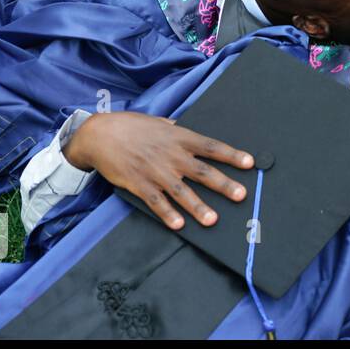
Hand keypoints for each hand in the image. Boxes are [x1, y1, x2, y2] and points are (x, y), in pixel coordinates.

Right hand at [64, 111, 253, 229]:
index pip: (211, 146)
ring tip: (213, 219)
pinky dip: (167, 214)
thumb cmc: (131, 126)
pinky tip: (179, 225)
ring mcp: (155, 171)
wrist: (99, 134)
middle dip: (223, 184)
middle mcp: (171, 155)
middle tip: (241, 194)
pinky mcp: (139, 184)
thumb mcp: (160, 123)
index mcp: (179, 138)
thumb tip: (188, 129)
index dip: (231, 154)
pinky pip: (156, 202)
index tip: (250, 162)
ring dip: (198, 207)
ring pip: (181, 192)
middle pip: (202, 171)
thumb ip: (177, 130)